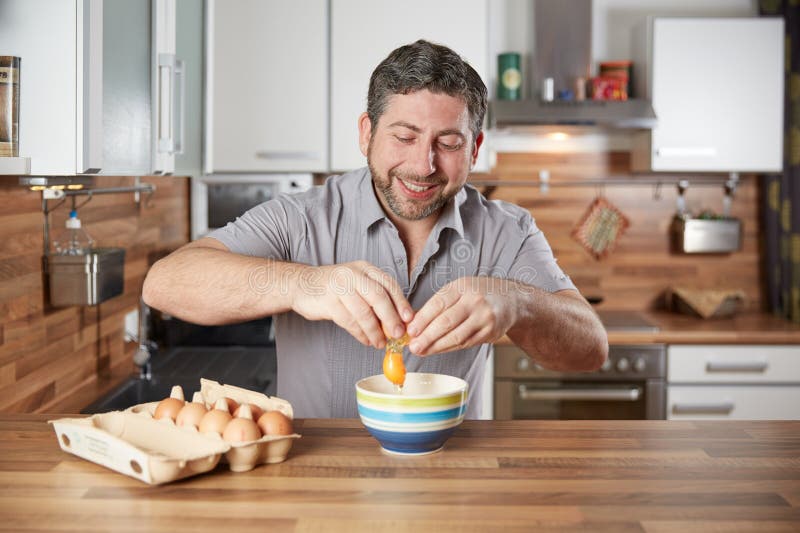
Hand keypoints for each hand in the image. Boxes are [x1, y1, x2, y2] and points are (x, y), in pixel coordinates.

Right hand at [290, 261, 412, 347]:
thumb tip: (400, 320)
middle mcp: (353, 274)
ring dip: (374, 331)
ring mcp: (339, 286)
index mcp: (365, 269)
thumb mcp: (357, 284)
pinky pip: (348, 321)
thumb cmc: (335, 287)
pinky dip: (359, 333)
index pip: (388, 284)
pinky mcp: (328, 301)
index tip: (409, 319)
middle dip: (390, 318)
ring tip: (380, 343)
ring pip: (363, 312)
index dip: (401, 302)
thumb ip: (376, 298)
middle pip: (378, 297)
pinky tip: (366, 340)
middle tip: (397, 334)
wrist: (302, 285)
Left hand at [406, 277, 518, 355]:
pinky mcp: (490, 332)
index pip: (438, 303)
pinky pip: (465, 343)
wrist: (512, 300)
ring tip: (421, 351)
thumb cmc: (479, 294)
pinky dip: (449, 348)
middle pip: (446, 322)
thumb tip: (413, 321)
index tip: (410, 331)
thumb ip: (438, 304)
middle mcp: (474, 300)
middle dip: (427, 336)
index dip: (422, 319)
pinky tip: (437, 350)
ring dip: (436, 346)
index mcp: (463, 286)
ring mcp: (484, 317)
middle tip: (413, 346)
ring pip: (456, 336)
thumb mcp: (459, 290)